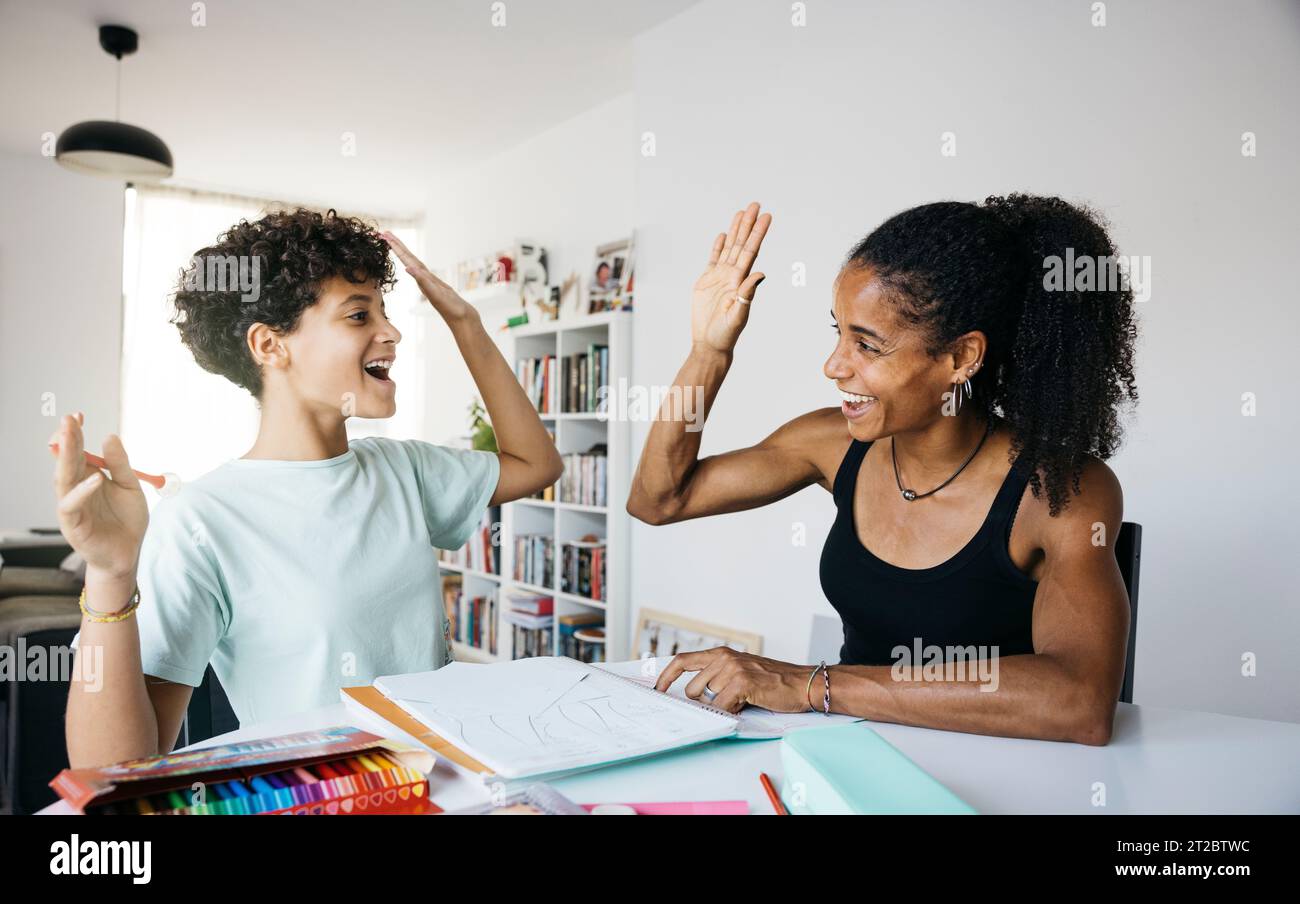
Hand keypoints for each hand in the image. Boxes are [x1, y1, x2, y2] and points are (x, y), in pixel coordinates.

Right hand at [49, 414, 147, 584]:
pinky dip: (82, 491)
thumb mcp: (130, 487)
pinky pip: (72, 505)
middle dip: (67, 439)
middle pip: (67, 461)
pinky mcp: (73, 524)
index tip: (78, 415)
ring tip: (72, 437)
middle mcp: (76, 489)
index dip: (75, 434)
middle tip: (68, 419)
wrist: (129, 553)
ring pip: (62, 478)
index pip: (76, 452)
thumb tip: (109, 436)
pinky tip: (95, 478)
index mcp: (88, 477)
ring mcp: (72, 506)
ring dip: (66, 458)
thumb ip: (120, 464)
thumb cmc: (127, 521)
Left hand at [379, 231, 477, 325]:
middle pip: (409, 259)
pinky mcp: (438, 287)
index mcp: (422, 280)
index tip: (385, 235)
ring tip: (396, 244)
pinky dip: (418, 266)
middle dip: (397, 246)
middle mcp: (424, 280)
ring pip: (416, 264)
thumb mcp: (437, 295)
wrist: (464, 322)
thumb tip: (408, 268)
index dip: (396, 247)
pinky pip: (424, 273)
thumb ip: (424, 281)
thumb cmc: (453, 310)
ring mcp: (431, 284)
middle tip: (385, 233)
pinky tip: (413, 266)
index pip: (407, 259)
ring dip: (405, 254)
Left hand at [653, 646, 813, 713]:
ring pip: (707, 699)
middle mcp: (723, 658)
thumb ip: (717, 677)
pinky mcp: (741, 682)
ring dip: (722, 707)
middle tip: (726, 703)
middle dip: (704, 703)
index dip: (666, 676)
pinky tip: (747, 704)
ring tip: (743, 700)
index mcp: (721, 654)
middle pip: (692, 688)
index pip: (682, 661)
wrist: (802, 683)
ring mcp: (732, 669)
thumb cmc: (772, 681)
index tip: (658, 689)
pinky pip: (722, 707)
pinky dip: (731, 712)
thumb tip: (693, 697)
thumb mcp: (740, 671)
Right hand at [691, 202, 771, 354]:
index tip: (766, 217)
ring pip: (728, 248)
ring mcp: (719, 278)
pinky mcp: (706, 283)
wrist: (709, 344)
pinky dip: (717, 247)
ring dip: (735, 231)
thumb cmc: (725, 335)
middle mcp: (732, 276)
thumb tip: (760, 273)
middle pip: (740, 244)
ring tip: (741, 213)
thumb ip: (748, 294)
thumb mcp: (739, 315)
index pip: (750, 251)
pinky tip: (722, 235)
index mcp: (740, 281)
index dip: (758, 233)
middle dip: (747, 224)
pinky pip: (713, 260)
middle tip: (755, 205)